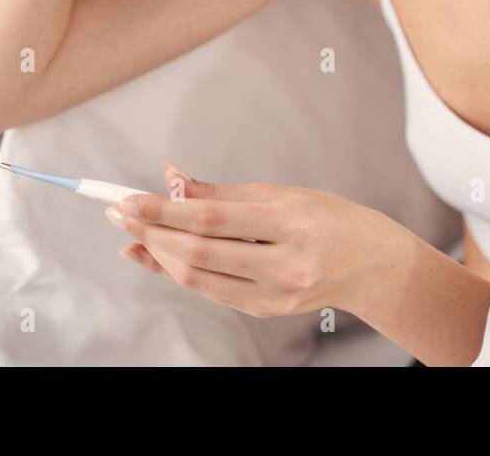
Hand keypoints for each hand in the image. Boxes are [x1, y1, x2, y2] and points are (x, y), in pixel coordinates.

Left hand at [108, 163, 410, 318]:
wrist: (368, 264)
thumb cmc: (328, 220)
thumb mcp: (282, 193)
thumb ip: (223, 191)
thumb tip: (171, 178)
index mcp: (292, 221)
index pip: (213, 217)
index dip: (164, 209)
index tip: (129, 199)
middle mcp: (284, 262)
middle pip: (199, 252)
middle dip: (152, 231)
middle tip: (121, 213)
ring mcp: (274, 293)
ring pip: (198, 277)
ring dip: (158, 254)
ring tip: (134, 233)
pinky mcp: (265, 310)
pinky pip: (210, 290)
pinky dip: (178, 273)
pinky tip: (157, 256)